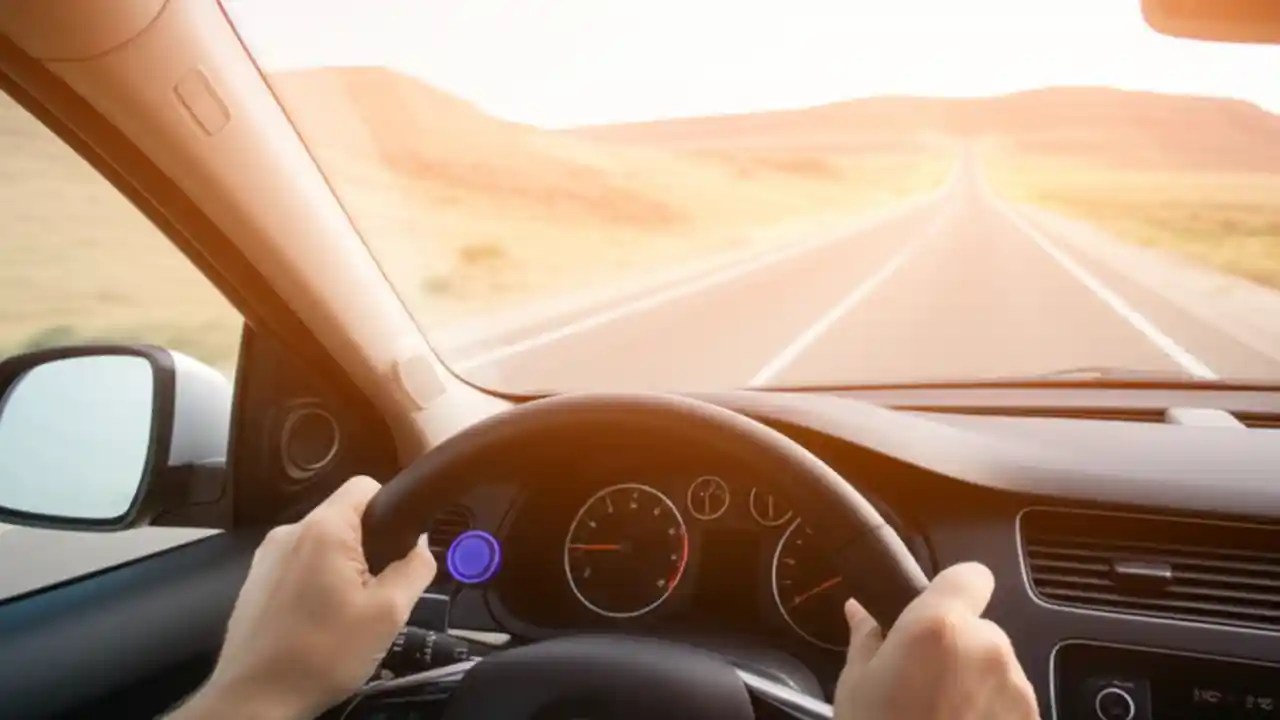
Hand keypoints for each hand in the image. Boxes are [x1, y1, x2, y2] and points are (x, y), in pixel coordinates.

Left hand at [172, 476, 436, 719]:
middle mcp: (289, 532)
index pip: (365, 486)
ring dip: (342, 568)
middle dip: (369, 547)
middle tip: (378, 593)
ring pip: (322, 544)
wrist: (254, 700)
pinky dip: (315, 584)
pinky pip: (298, 565)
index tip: (399, 548)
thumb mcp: (388, 614)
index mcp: (323, 529)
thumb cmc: (323, 654)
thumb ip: (414, 569)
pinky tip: (319, 623)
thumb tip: (420, 545)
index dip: (391, 509)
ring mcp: (266, 557)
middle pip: (344, 518)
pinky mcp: (254, 582)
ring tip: (348, 614)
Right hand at [833, 562, 1037, 719]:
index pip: (970, 575)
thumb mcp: (856, 685)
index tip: (935, 608)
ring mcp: (1016, 689)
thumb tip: (861, 612)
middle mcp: (987, 649)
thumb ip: (867, 638)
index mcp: (938, 627)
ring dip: (974, 682)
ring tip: (939, 715)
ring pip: (996, 668)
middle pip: (979, 628)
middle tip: (921, 680)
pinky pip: (1008, 702)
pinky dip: (989, 712)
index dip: (953, 588)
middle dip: (956, 646)